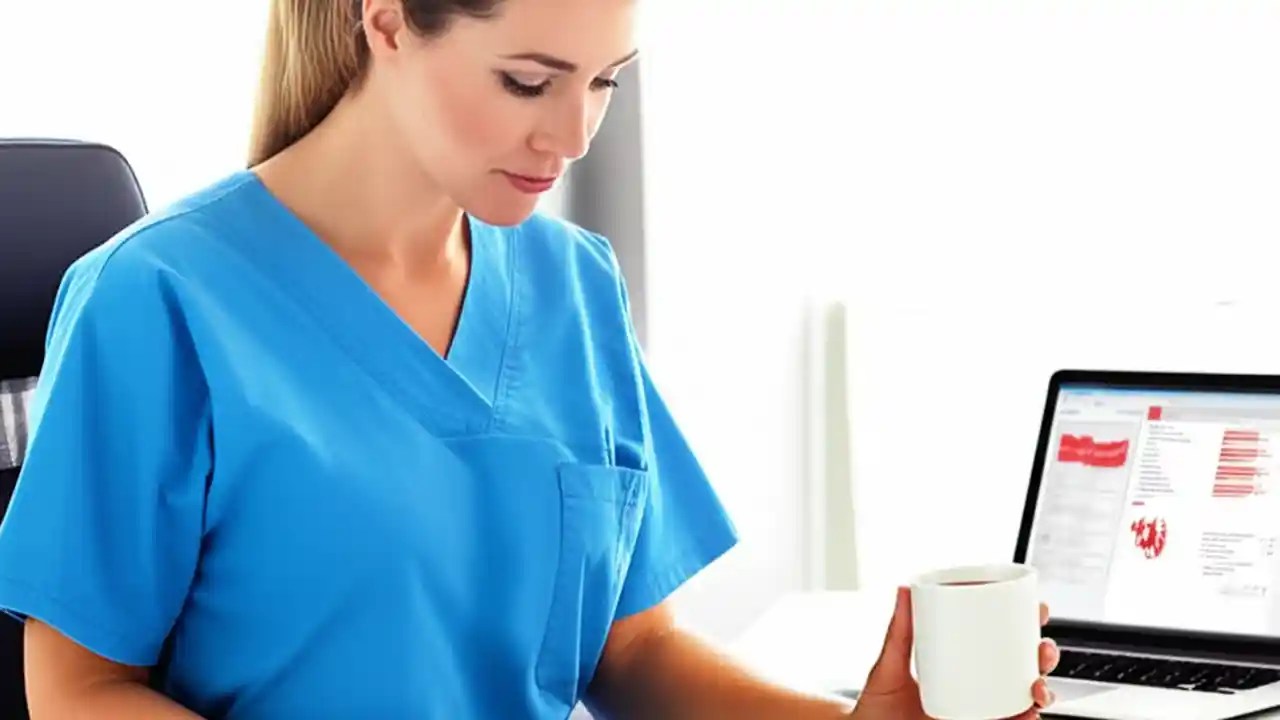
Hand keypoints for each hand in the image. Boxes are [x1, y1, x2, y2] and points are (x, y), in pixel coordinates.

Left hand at [850, 586, 1059, 718]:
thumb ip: (898, 634)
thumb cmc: (877, 709)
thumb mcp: (888, 668)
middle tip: (1040, 646)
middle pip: (1023, 669)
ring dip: (1043, 689)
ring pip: (1025, 700)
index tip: (1036, 609)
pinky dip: (1029, 719)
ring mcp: (980, 715)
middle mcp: (976, 690)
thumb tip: (904, 590)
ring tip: (1036, 684)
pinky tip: (1028, 713)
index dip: (1024, 626)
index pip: (1000, 642)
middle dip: (1043, 655)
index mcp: (961, 666)